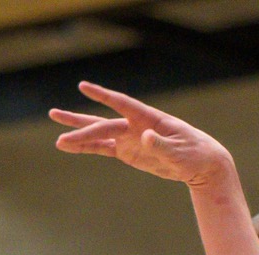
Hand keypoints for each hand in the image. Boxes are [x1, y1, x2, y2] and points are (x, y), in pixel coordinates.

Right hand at [50, 82, 232, 186]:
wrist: (200, 164)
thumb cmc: (194, 154)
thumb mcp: (181, 152)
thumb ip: (162, 145)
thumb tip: (144, 136)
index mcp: (148, 118)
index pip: (122, 104)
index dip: (103, 95)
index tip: (83, 86)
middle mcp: (134, 126)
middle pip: (104, 124)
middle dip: (82, 127)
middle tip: (59, 128)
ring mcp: (129, 138)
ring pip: (99, 135)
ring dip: (79, 136)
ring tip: (58, 139)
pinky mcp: (128, 152)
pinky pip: (104, 149)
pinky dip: (88, 148)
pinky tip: (70, 147)